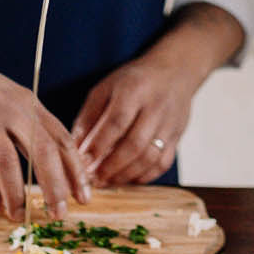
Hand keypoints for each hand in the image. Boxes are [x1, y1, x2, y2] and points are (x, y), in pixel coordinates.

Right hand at [0, 27, 90, 220]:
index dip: (75, 170)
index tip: (84, 195)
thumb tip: (42, 165)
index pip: (61, 138)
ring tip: (20, 216)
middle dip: (55, 186)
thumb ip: (21, 125)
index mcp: (26, 103)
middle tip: (60, 213)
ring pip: (8, 162)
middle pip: (43, 151)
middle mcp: (10, 109)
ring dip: (17, 195)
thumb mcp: (3, 97)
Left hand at [73, 56, 203, 186]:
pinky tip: (127, 178)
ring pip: (150, 157)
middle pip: (135, 144)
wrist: (174, 71)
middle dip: (111, 166)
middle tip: (93, 179)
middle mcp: (156, 106)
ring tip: (106, 181)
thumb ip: (89, 117)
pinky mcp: (178, 136)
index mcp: (134, 89)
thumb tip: (74, 148)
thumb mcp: (106, 88)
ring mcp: (170, 123)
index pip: (116, 121)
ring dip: (126, 174)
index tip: (82, 163)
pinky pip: (163, 163)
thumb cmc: (134, 81)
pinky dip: (144, 176)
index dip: (99, 145)